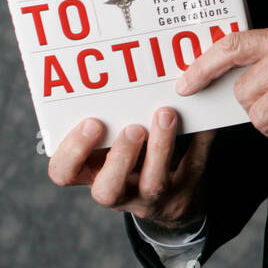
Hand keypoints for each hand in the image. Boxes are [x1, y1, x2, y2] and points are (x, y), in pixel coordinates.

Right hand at [47, 109, 214, 230]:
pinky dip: (200, 141)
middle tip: (133, 128)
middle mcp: (118, 192)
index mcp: (91, 175)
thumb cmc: (132, 158)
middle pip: (107, 190)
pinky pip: (193, 167)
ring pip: (153, 184)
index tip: (92, 123)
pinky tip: (204, 119)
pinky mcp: (184, 193)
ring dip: (160, 147)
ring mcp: (151, 199)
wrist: (171, 197)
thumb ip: (109, 117)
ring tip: (166, 114)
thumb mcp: (112, 143)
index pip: (63, 173)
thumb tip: (115, 68)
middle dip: (120, 157)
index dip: (72, 151)